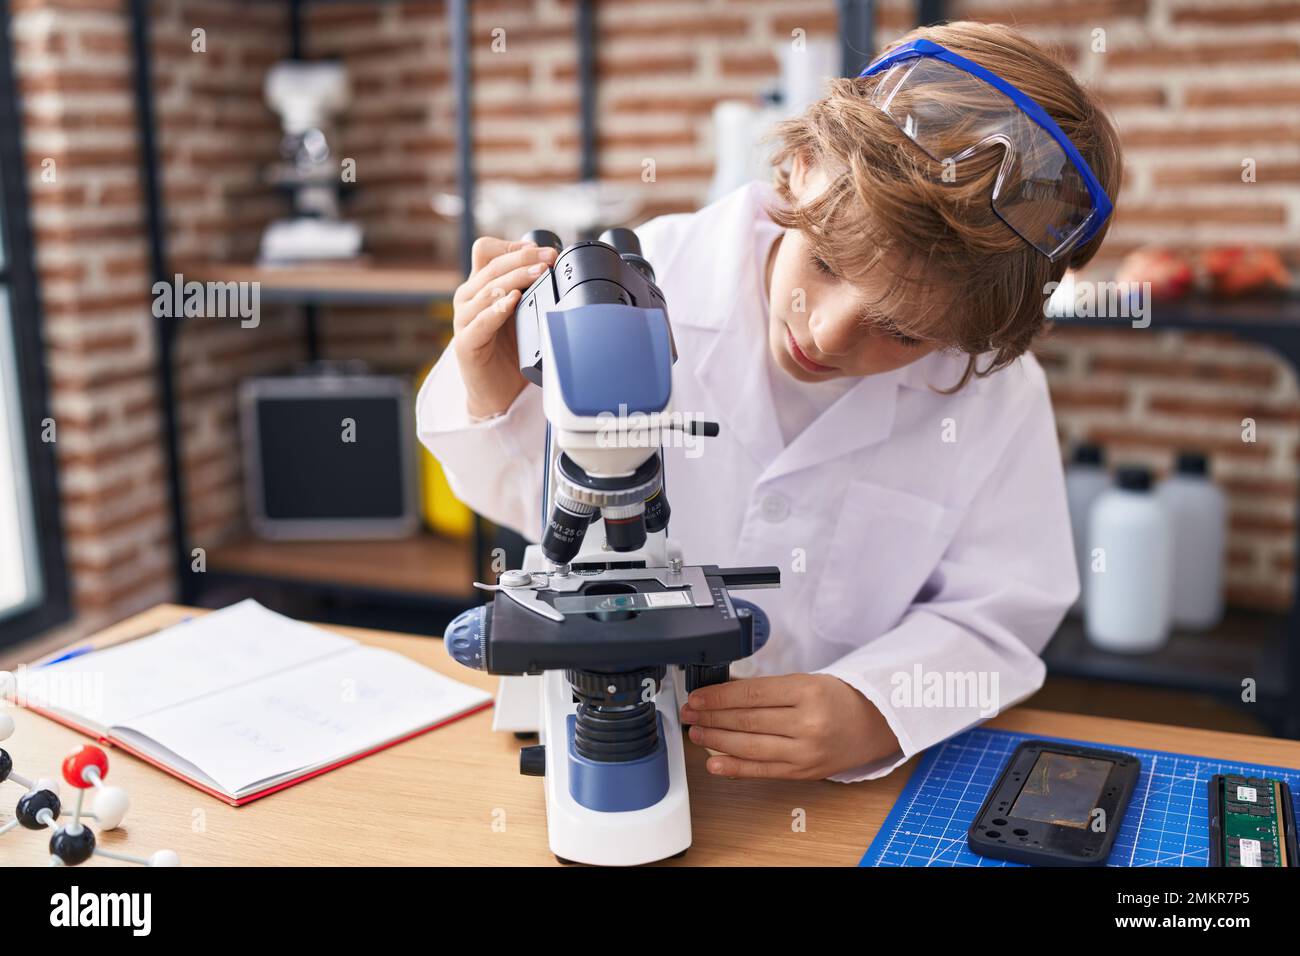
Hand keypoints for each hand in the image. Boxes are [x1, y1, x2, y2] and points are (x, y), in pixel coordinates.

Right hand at [451, 237, 558, 418]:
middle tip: (548, 258)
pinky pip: (480, 322)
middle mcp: (468, 299)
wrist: (498, 392)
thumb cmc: (512, 351)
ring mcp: (464, 321)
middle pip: (491, 266)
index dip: (511, 246)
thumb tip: (556, 266)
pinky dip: (497, 309)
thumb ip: (531, 290)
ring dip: (515, 279)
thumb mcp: (524, 312)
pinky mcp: (466, 344)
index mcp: (480, 286)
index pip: (486, 251)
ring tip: (538, 274)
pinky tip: (513, 302)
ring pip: (487, 290)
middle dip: (523, 258)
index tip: (541, 249)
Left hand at [681, 674, 898, 779]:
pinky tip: (714, 763)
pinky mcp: (802, 772)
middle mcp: (807, 723)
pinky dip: (734, 768)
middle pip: (747, 720)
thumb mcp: (804, 681)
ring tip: (697, 732)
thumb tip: (722, 692)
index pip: (751, 694)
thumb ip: (765, 689)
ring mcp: (805, 751)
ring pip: (750, 746)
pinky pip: (762, 771)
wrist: (872, 724)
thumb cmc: (837, 699)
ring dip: (716, 740)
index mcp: (807, 692)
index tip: (698, 696)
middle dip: (711, 716)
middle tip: (690, 713)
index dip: (718, 696)